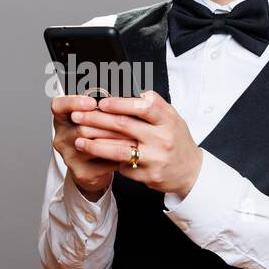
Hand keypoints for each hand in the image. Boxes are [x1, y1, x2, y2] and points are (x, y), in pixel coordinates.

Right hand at [51, 93, 139, 201]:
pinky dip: (119, 155)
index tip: (91, 101)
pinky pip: (102, 163)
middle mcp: (62, 138)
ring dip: (116, 138)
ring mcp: (70, 157)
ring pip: (93, 145)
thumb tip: (123, 96)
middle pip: (81, 127)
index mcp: (63, 120)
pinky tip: (130, 150)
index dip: (73, 102)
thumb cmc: (96, 138)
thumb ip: (102, 109)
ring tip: (134, 133)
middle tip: (127, 118)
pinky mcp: (82, 172)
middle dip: (106, 123)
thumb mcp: (93, 120)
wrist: (93, 169)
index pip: (58, 106)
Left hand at [70, 90, 203, 199]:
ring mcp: (155, 159)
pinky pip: (122, 167)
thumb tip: (135, 92)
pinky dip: (108, 161)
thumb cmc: (177, 141)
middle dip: (97, 120)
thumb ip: (155, 104)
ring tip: (78, 140)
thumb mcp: (173, 117)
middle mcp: (161, 139)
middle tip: (78, 117)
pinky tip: (94, 156)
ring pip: (118, 150)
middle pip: (124, 126)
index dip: (120, 104)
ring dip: (95, 145)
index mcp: (167, 121)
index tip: (101, 102)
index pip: (142, 107)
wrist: (190, 171)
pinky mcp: (147, 176)